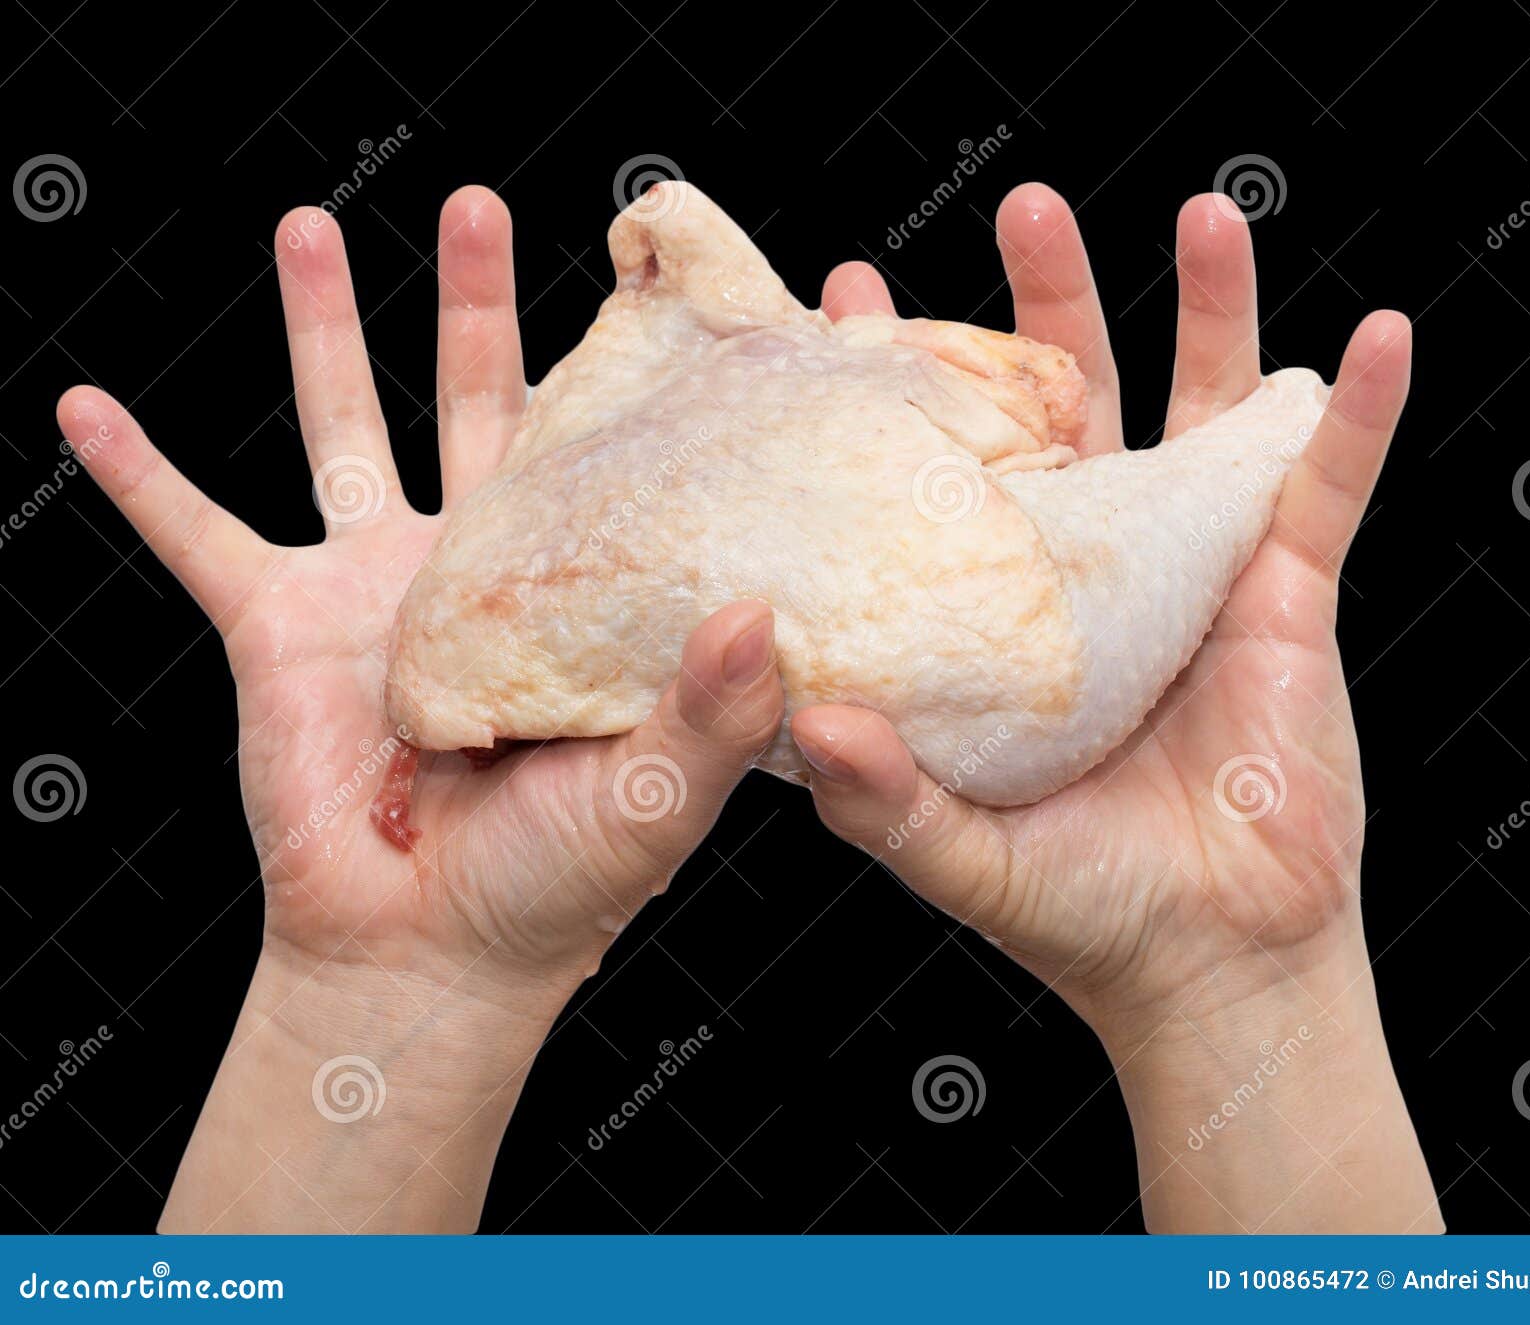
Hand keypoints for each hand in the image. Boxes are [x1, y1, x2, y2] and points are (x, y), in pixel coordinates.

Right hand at [59, 188, 782, 1230]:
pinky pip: (194, 535)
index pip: (605, 454)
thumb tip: (766, 612)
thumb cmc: (562, 882)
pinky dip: (139, 476)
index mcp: (572, 587)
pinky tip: (86, 409)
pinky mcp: (278, 628)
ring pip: (341, 428)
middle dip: (469, 305)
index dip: (624, 376)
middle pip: (472, 402)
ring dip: (322, 330)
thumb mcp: (658, 791)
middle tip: (478, 207)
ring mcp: (373, 587)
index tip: (653, 285)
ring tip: (309, 225)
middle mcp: (474, 566)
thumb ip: (715, 705)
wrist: (433, 952)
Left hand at [801, 186, 1440, 1231]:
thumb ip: (885, 796)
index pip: (952, 467)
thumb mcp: (956, 854)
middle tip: (1026, 208)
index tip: (855, 299)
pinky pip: (1330, 490)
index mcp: (1009, 611)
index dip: (912, 385)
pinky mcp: (1287, 603)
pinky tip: (1376, 339)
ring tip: (1204, 211)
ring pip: (1206, 414)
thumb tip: (813, 720)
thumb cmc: (1078, 911)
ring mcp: (1195, 577)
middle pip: (1079, 408)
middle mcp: (1096, 575)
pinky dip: (1358, 414)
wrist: (1206, 966)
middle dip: (1056, 308)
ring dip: (1213, 311)